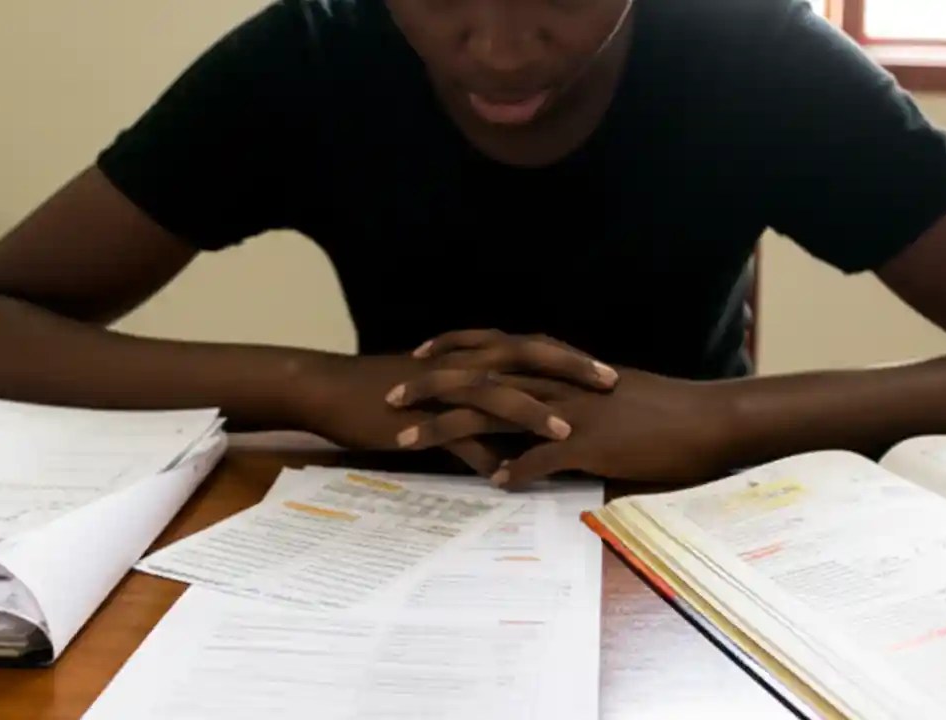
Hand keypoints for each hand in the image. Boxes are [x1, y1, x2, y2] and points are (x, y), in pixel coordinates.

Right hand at [306, 335, 617, 474]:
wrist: (332, 389)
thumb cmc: (389, 388)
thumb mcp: (443, 386)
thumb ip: (481, 399)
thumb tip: (514, 420)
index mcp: (473, 355)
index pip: (534, 347)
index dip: (572, 356)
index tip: (611, 369)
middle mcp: (465, 365)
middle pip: (528, 358)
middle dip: (571, 368)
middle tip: (612, 383)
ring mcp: (443, 392)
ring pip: (496, 394)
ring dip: (533, 412)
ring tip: (567, 430)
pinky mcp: (421, 420)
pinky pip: (457, 439)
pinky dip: (482, 458)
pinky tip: (506, 477)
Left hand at [395, 362, 732, 488]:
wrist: (707, 419)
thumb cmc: (660, 408)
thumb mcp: (605, 394)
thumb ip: (567, 396)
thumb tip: (540, 408)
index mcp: (561, 368)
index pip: (496, 348)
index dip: (453, 349)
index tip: (417, 357)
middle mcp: (559, 383)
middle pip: (481, 376)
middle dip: (432, 385)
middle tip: (391, 398)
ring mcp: (573, 412)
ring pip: (499, 413)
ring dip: (452, 427)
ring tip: (412, 441)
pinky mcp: (593, 444)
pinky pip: (545, 458)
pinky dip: (516, 469)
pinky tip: (493, 484)